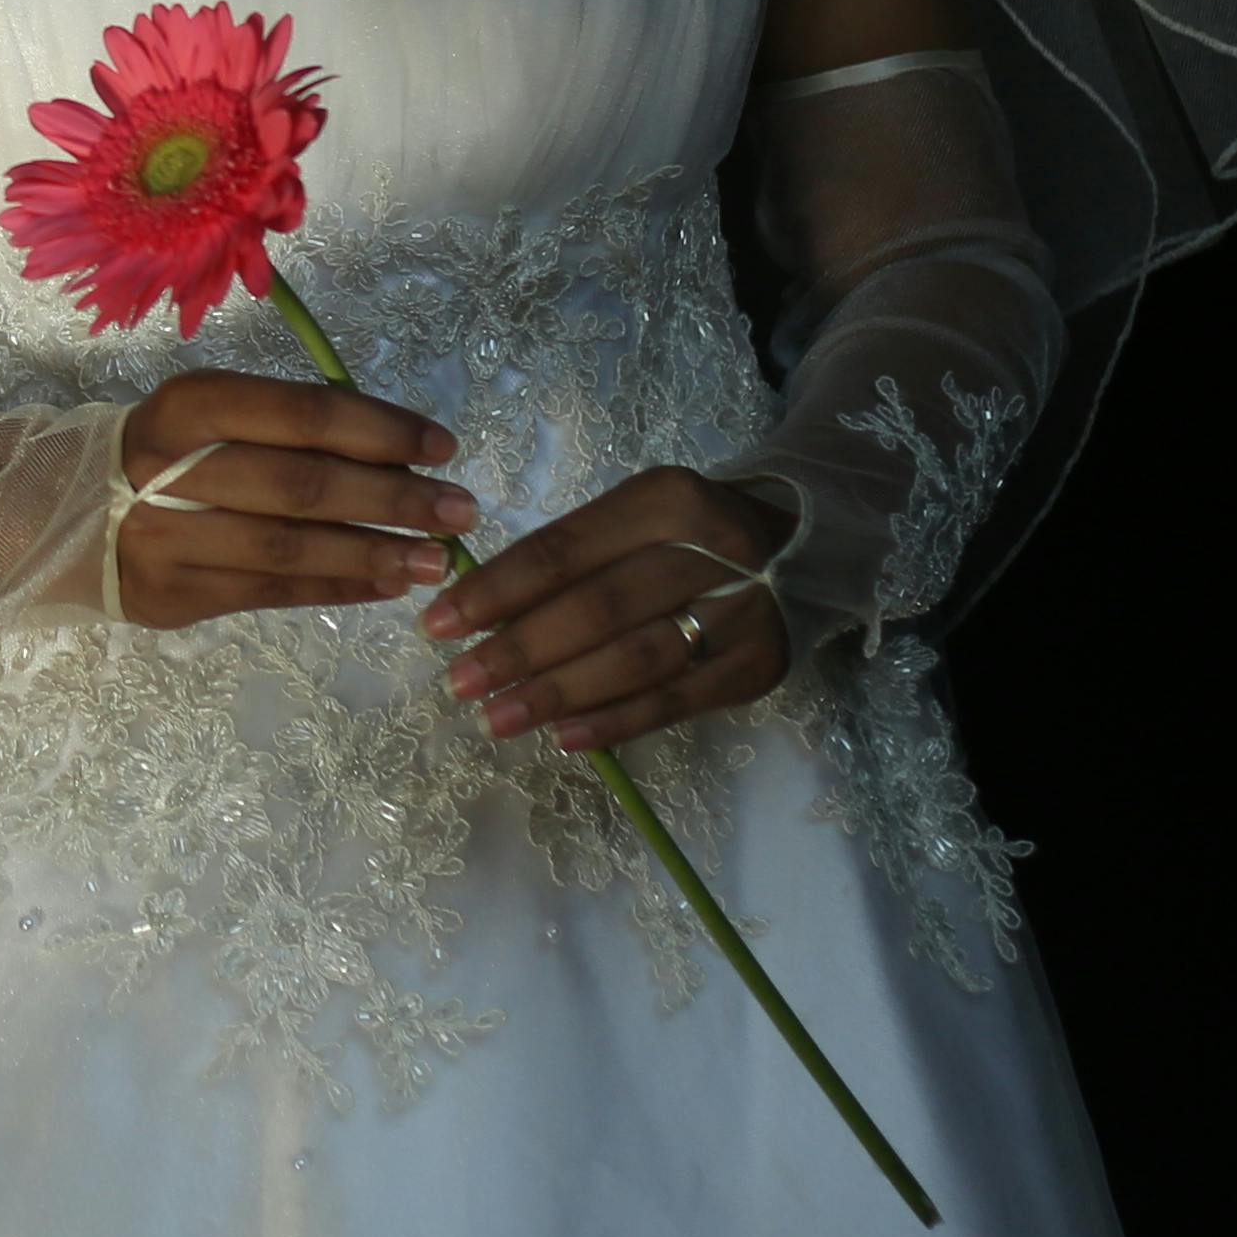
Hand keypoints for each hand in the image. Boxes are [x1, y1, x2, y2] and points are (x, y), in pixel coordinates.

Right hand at [108, 372, 471, 629]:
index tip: (443, 448)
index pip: (302, 414)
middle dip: (392, 498)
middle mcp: (170, 468)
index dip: (379, 430)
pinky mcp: (171, 596)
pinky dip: (337, 588)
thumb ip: (289, 427)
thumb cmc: (167, 452)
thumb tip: (402, 451)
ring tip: (436, 560)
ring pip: (288, 549)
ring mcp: (164, 538)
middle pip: (301, 486)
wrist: (63, 513)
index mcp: (188, 405)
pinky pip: (270, 594)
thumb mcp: (211, 415)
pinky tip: (386, 584)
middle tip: (460, 511)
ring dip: (373, 554)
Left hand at [419, 467, 793, 749]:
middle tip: (459, 682)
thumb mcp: (633, 515)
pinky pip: (674, 703)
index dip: (495, 590)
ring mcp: (743, 613)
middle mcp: (713, 552)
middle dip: (519, 650)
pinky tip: (562, 737)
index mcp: (667, 499)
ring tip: (497, 718)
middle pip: (598, 609)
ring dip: (558, 694)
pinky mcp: (758, 668)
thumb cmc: (685, 534)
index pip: (564, 551)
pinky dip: (614, 723)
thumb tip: (477, 614)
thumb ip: (568, 557)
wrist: (799, 548)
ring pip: (635, 661)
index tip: (437, 623)